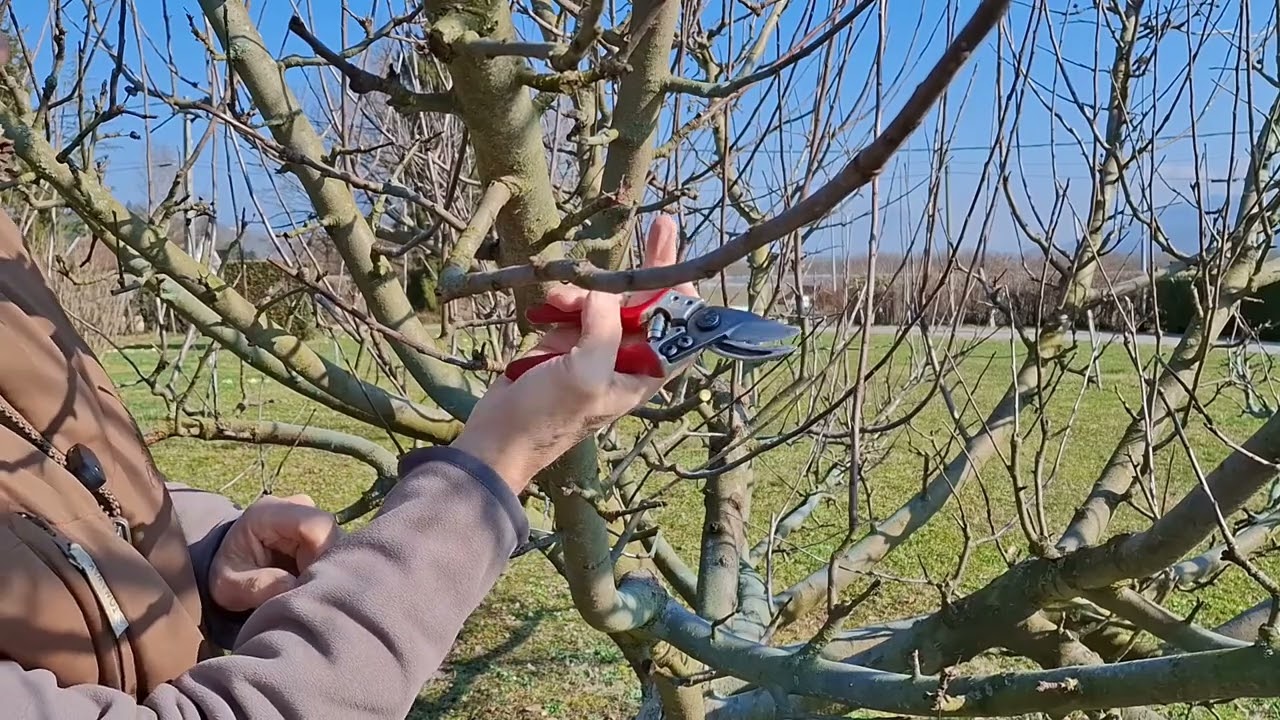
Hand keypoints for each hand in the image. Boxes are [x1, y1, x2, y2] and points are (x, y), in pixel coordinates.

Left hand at [209, 494, 342, 611]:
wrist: (229, 564)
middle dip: (323, 566)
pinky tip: (306, 578)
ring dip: (324, 567)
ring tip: (300, 585)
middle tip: (302, 589)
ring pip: (337, 541)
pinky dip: (325, 566)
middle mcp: (295, 505)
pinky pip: (335, 546)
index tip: (304, 583)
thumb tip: (293, 586)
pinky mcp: (319, 526)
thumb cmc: (229, 575)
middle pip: (331, 534)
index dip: (320, 556)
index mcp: (268, 512)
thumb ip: (258, 587)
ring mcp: (310, 513)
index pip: (316, 526)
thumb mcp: (231, 587)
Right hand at [452, 216, 697, 492]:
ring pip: (606, 302)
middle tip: (662, 226)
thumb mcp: (584, 374)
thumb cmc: (546, 417)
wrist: (497, 438)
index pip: (681, 330)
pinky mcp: (567, 343)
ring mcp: (596, 349)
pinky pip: (575, 308)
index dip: (683, 295)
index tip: (680, 262)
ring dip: (585, 291)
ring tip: (557, 297)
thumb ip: (603, 328)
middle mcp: (627, 359)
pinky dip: (563, 300)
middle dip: (650, 268)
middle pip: (649, 306)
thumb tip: (604, 290)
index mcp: (644, 373)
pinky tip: (545, 304)